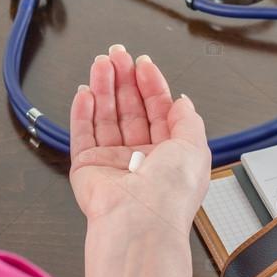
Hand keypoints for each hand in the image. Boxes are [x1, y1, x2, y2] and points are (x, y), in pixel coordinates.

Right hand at [69, 45, 210, 234]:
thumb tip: (183, 101)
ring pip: (105, 116)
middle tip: (116, 55)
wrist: (139, 221)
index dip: (151, 84)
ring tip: (100, 64)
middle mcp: (140, 157)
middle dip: (123, 79)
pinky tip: (85, 92)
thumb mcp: (195, 147)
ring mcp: (112, 161)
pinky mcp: (87, 166)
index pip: (158, 110)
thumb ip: (188, 119)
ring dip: (103, 88)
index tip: (143, 63)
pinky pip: (82, 133)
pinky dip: (82, 111)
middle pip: (129, 108)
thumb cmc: (170, 193)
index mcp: (168, 154)